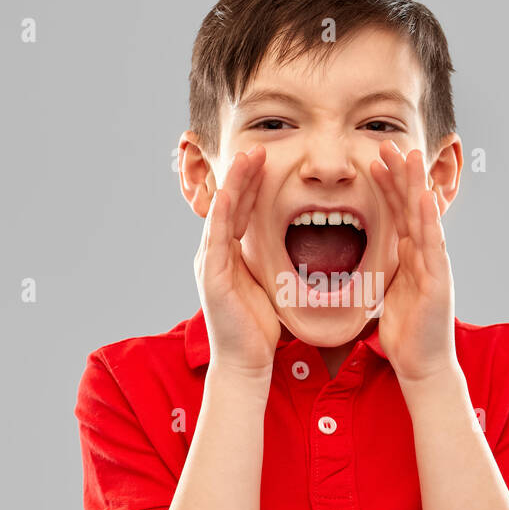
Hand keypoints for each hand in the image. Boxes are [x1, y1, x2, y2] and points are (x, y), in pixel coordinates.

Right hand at [193, 145, 280, 376]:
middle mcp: (215, 253)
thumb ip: (274, 262)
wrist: (246, 361)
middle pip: (229, 204)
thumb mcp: (270, 284)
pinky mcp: (211, 275)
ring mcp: (210, 263)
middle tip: (258, 148)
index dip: (252, 184)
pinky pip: (217, 237)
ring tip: (247, 158)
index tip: (267, 159)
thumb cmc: (261, 328)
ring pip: (222, 213)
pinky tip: (231, 192)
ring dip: (234, 183)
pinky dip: (224, 212)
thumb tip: (298, 246)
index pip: (241, 210)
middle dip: (243, 175)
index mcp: (230, 254)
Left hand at [370, 140, 458, 384]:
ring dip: (416, 185)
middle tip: (386, 143)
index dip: (387, 185)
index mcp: (412, 257)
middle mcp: (427, 255)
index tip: (373, 160)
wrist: (422, 365)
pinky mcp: (440, 279)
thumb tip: (364, 259)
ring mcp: (436, 265)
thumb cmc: (405, 334)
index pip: (397, 213)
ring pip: (425, 217)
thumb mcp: (387, 293)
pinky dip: (428, 219)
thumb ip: (383, 270)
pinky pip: (433, 244)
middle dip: (400, 174)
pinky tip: (423, 197)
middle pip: (412, 206)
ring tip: (408, 156)